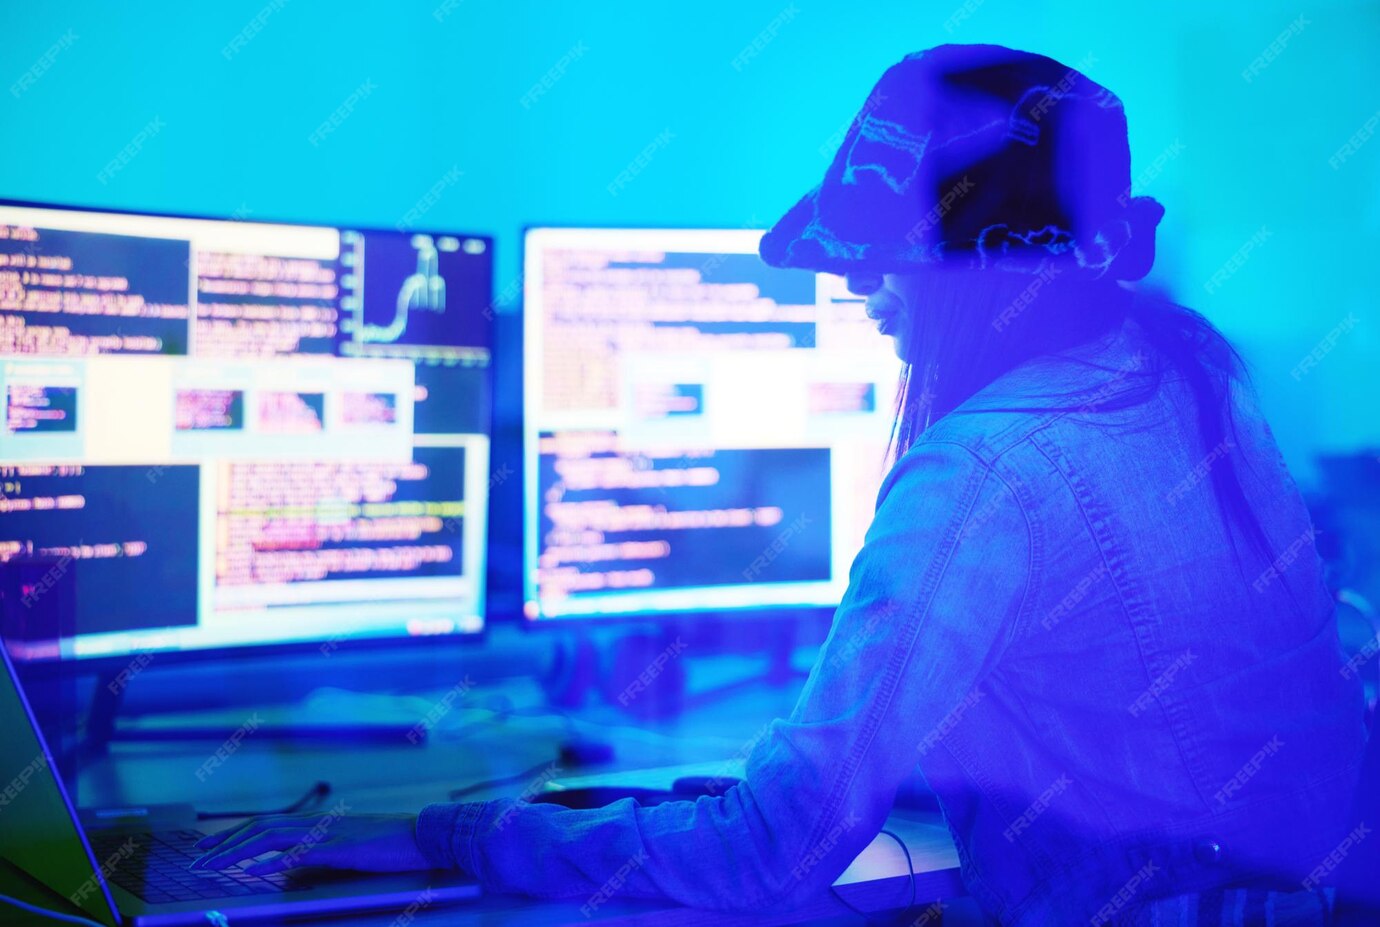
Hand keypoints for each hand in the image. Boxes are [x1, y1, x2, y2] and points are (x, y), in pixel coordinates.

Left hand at [189, 813, 430, 874]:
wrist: (427, 834)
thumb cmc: (393, 841)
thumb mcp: (351, 843)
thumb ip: (323, 848)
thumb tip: (294, 861)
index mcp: (319, 821)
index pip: (266, 824)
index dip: (234, 834)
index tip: (208, 846)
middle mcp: (319, 822)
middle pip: (260, 828)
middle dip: (225, 843)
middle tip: (196, 859)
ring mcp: (330, 833)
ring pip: (273, 837)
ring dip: (238, 851)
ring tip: (213, 866)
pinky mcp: (343, 848)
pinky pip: (302, 853)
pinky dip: (274, 862)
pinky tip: (255, 871)